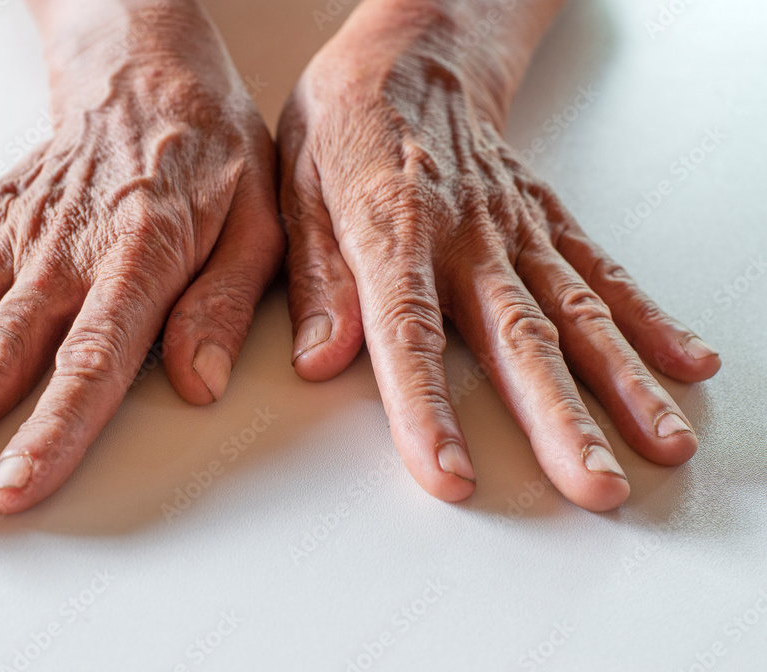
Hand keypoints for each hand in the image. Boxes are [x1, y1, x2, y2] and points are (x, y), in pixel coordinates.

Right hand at [0, 2, 282, 512]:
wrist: (149, 70)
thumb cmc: (209, 150)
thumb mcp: (258, 222)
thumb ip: (224, 304)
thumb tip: (201, 383)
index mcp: (142, 255)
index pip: (93, 360)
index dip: (51, 430)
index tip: (12, 486)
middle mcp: (68, 249)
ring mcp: (21, 233)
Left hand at [278, 1, 719, 511]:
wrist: (409, 51)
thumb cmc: (346, 121)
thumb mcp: (298, 187)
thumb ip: (318, 279)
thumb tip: (318, 359)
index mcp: (393, 230)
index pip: (410, 333)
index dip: (427, 409)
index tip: (449, 473)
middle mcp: (467, 235)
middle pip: (519, 337)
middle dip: (558, 418)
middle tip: (592, 482)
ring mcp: (516, 227)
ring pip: (577, 311)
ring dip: (622, 382)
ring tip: (662, 442)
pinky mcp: (545, 217)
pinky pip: (602, 268)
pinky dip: (646, 318)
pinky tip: (685, 362)